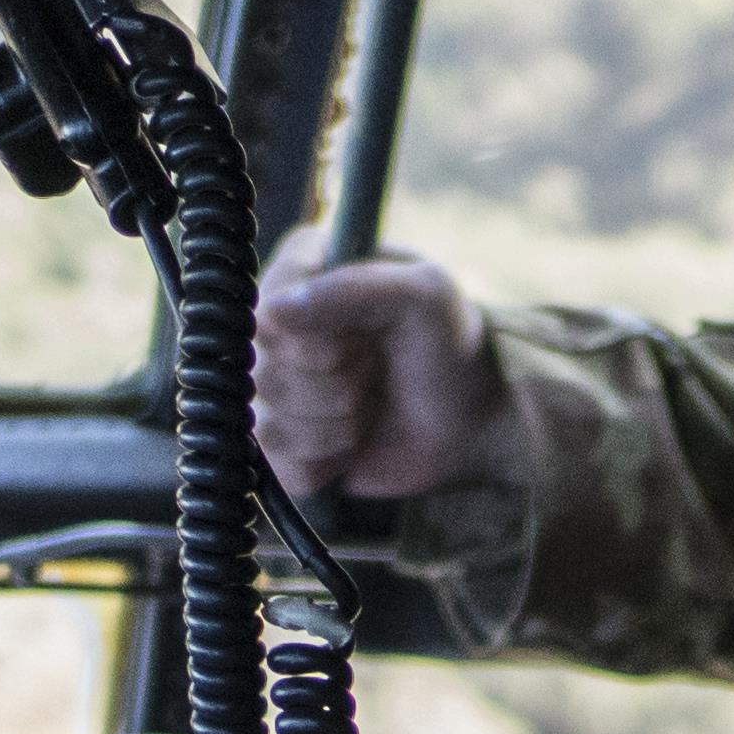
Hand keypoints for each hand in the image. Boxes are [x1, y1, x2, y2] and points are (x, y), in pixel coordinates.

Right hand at [254, 237, 515, 499]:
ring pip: (266, 420)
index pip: (268, 305)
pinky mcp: (281, 438)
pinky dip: (321, 462)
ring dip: (331, 428)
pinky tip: (351, 446)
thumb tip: (277, 310)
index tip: (361, 341)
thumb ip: (355, 288)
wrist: (470, 427)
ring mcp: (275, 382)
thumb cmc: (450, 349)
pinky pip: (273, 464)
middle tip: (374, 374)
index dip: (314, 337)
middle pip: (264, 368)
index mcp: (307, 269)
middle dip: (332, 386)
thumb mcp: (426, 296)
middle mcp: (281, 322)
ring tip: (368, 410)